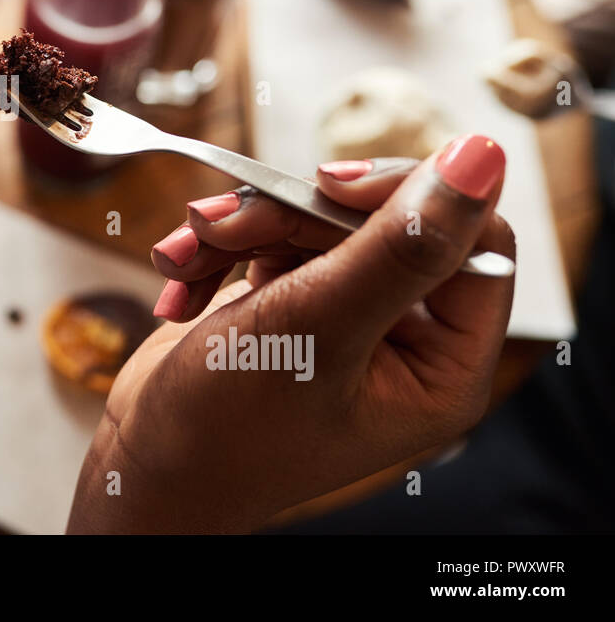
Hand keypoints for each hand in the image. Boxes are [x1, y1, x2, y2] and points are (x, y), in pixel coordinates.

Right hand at [66, 135, 514, 532]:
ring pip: (314, 219)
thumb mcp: (315, 329)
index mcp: (442, 364)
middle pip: (378, 218)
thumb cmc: (227, 429)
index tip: (329, 185)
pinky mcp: (292, 300)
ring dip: (239, 228)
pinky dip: (218, 248)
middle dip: (289, 214)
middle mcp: (403, 338)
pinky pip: (270, 237)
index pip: (471, 240)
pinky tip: (180, 281)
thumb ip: (397, 245)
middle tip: (226, 226)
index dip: (406, 196)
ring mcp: (344, 315)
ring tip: (184, 257)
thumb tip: (480, 157)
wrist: (140, 464)